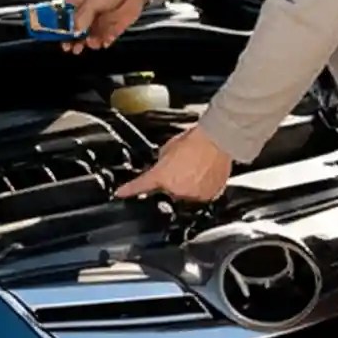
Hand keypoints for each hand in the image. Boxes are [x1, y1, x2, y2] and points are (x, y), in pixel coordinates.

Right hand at [61, 0, 145, 53]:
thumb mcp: (91, 1)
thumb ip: (81, 18)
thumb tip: (74, 32)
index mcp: (78, 3)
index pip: (63, 18)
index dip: (59, 28)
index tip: (58, 36)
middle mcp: (87, 14)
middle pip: (75, 31)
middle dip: (73, 41)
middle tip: (72, 47)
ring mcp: (100, 22)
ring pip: (90, 37)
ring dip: (89, 42)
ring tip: (91, 42)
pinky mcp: (112, 28)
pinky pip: (106, 39)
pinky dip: (105, 41)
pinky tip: (105, 41)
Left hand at [114, 126, 232, 201]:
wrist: (217, 140)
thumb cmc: (195, 140)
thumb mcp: (168, 149)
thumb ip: (161, 162)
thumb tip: (162, 167)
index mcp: (161, 176)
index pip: (139, 185)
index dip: (128, 190)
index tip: (120, 193)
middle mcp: (176, 190)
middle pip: (168, 192)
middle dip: (172, 183)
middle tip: (182, 167)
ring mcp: (193, 196)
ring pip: (185, 195)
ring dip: (188, 185)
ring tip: (196, 169)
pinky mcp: (209, 197)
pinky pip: (202, 196)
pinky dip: (202, 188)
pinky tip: (205, 174)